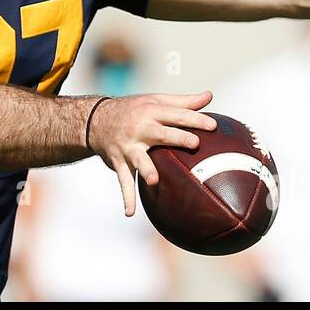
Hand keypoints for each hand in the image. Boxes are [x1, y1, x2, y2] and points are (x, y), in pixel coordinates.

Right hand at [87, 91, 216, 216]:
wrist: (95, 119)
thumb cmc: (133, 110)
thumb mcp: (155, 101)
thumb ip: (183, 102)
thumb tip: (209, 96)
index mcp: (151, 111)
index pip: (176, 114)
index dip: (195, 119)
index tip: (213, 126)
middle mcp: (139, 128)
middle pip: (161, 133)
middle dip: (177, 138)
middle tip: (194, 143)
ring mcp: (128, 146)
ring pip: (139, 159)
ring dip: (146, 169)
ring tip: (154, 180)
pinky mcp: (119, 162)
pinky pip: (123, 180)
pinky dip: (126, 197)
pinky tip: (130, 212)